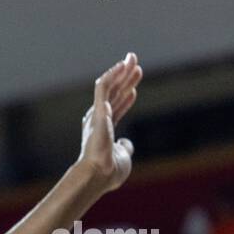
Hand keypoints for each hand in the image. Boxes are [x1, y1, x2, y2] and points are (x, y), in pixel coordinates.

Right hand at [77, 52, 141, 193]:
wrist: (99, 173)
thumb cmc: (109, 171)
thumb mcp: (123, 157)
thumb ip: (125, 148)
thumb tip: (126, 144)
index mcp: (102, 131)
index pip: (115, 110)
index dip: (125, 100)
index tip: (134, 90)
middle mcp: (97, 121)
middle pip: (114, 95)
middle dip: (125, 80)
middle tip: (136, 65)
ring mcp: (97, 114)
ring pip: (110, 87)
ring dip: (121, 73)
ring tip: (133, 60)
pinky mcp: (97, 109)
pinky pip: (103, 86)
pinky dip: (112, 74)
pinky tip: (122, 65)